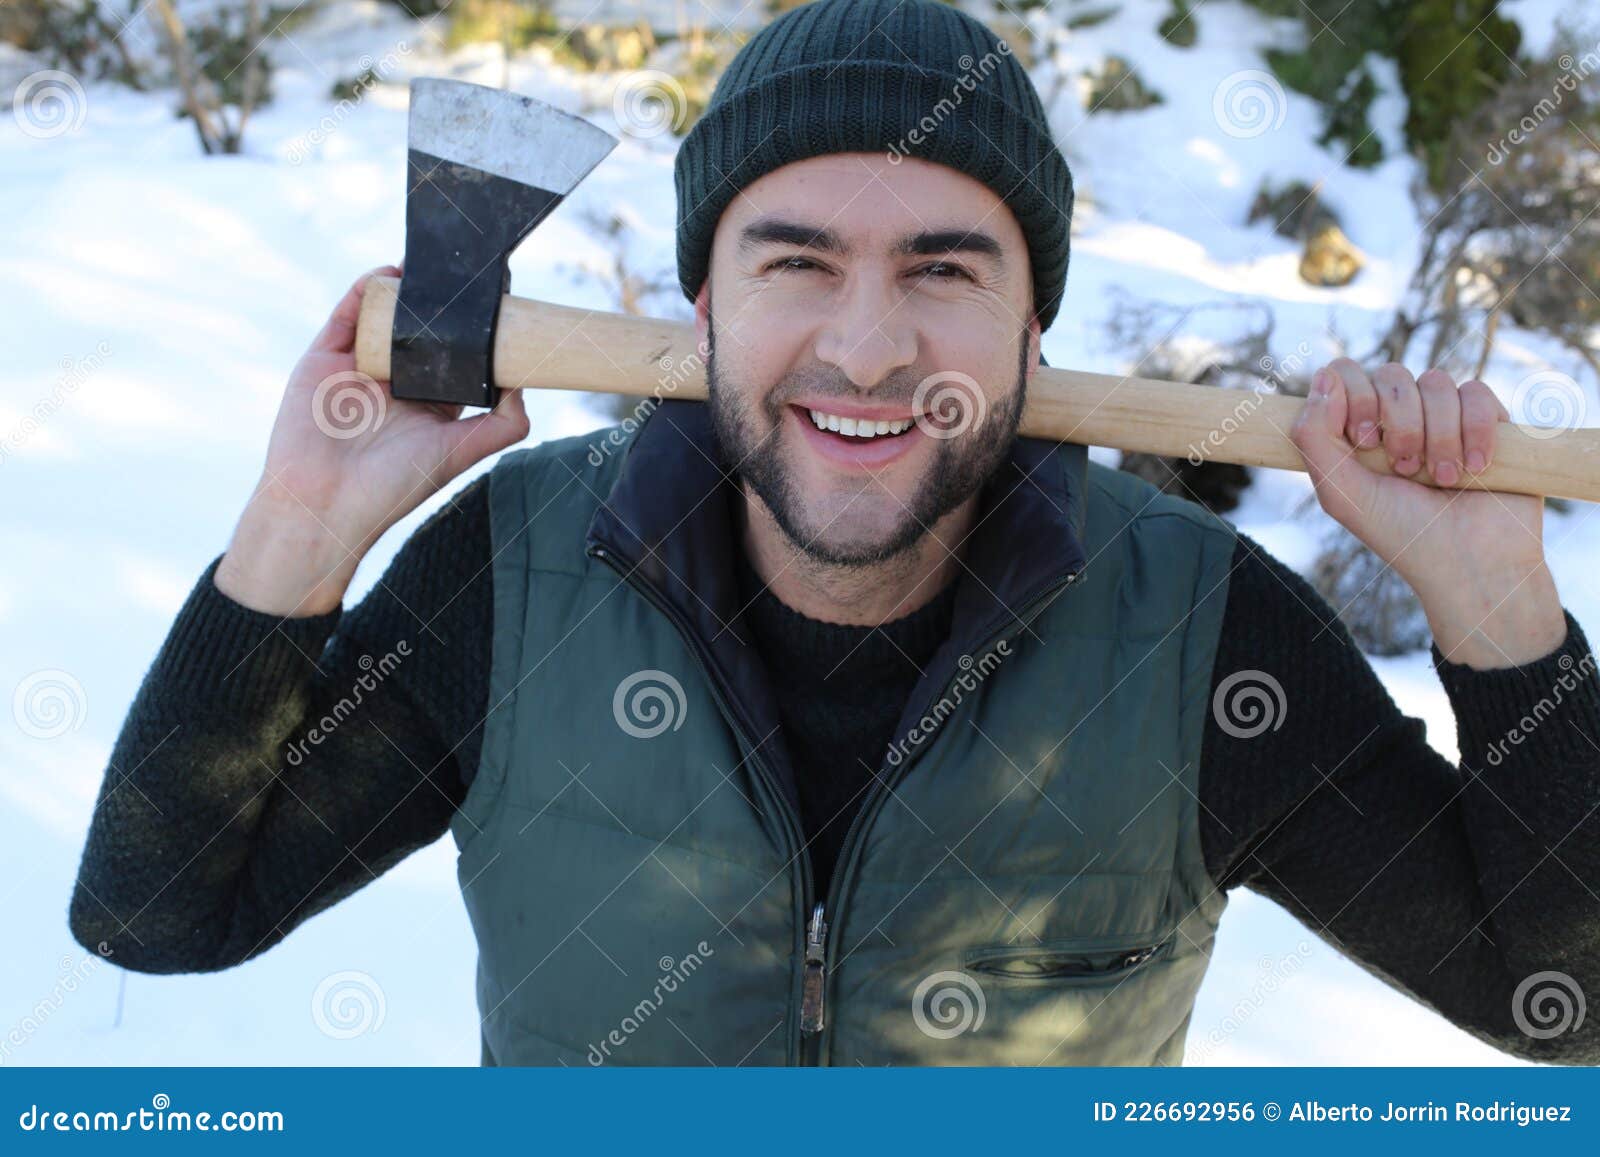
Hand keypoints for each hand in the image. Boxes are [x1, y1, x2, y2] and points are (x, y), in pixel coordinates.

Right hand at [216, 267, 529, 615]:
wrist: (324, 501)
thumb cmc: (393, 486)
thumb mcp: (459, 454)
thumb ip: (500, 425)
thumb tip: (523, 385)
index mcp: (430, 406)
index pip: (458, 358)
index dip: (476, 332)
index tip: (499, 301)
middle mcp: (396, 384)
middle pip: (422, 331)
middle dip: (441, 304)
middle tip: (468, 274)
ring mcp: (359, 368)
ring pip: (384, 317)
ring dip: (405, 290)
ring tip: (431, 267)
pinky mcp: (325, 359)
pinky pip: (346, 315)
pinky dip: (365, 290)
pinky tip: (388, 274)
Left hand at [1290, 359, 1564, 667]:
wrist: (1470, 564)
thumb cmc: (1399, 531)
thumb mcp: (1339, 492)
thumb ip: (1313, 436)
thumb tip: (1324, 374)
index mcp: (1357, 428)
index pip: (1346, 372)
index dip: (1356, 395)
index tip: (1364, 440)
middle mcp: (1398, 417)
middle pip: (1392, 374)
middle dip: (1400, 423)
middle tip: (1405, 469)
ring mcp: (1444, 416)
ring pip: (1436, 381)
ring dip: (1439, 434)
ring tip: (1442, 479)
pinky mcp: (1488, 421)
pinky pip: (1478, 393)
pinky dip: (1475, 430)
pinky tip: (1474, 469)